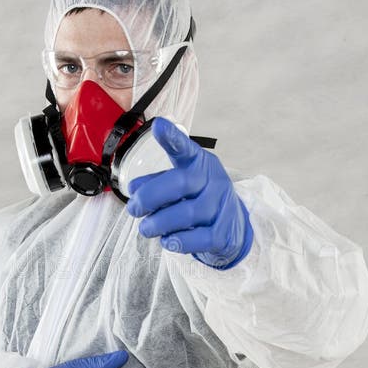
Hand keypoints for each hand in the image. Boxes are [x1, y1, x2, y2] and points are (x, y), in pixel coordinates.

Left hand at [126, 117, 253, 268]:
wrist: (233, 226)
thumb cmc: (199, 200)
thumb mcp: (182, 183)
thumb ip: (158, 182)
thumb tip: (134, 188)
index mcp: (200, 164)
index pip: (185, 148)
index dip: (172, 137)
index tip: (158, 126)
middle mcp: (214, 181)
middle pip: (180, 183)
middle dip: (150, 197)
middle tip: (134, 209)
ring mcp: (221, 207)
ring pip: (186, 213)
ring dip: (159, 223)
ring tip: (146, 228)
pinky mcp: (224, 233)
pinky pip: (198, 239)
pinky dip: (178, 241)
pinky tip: (167, 241)